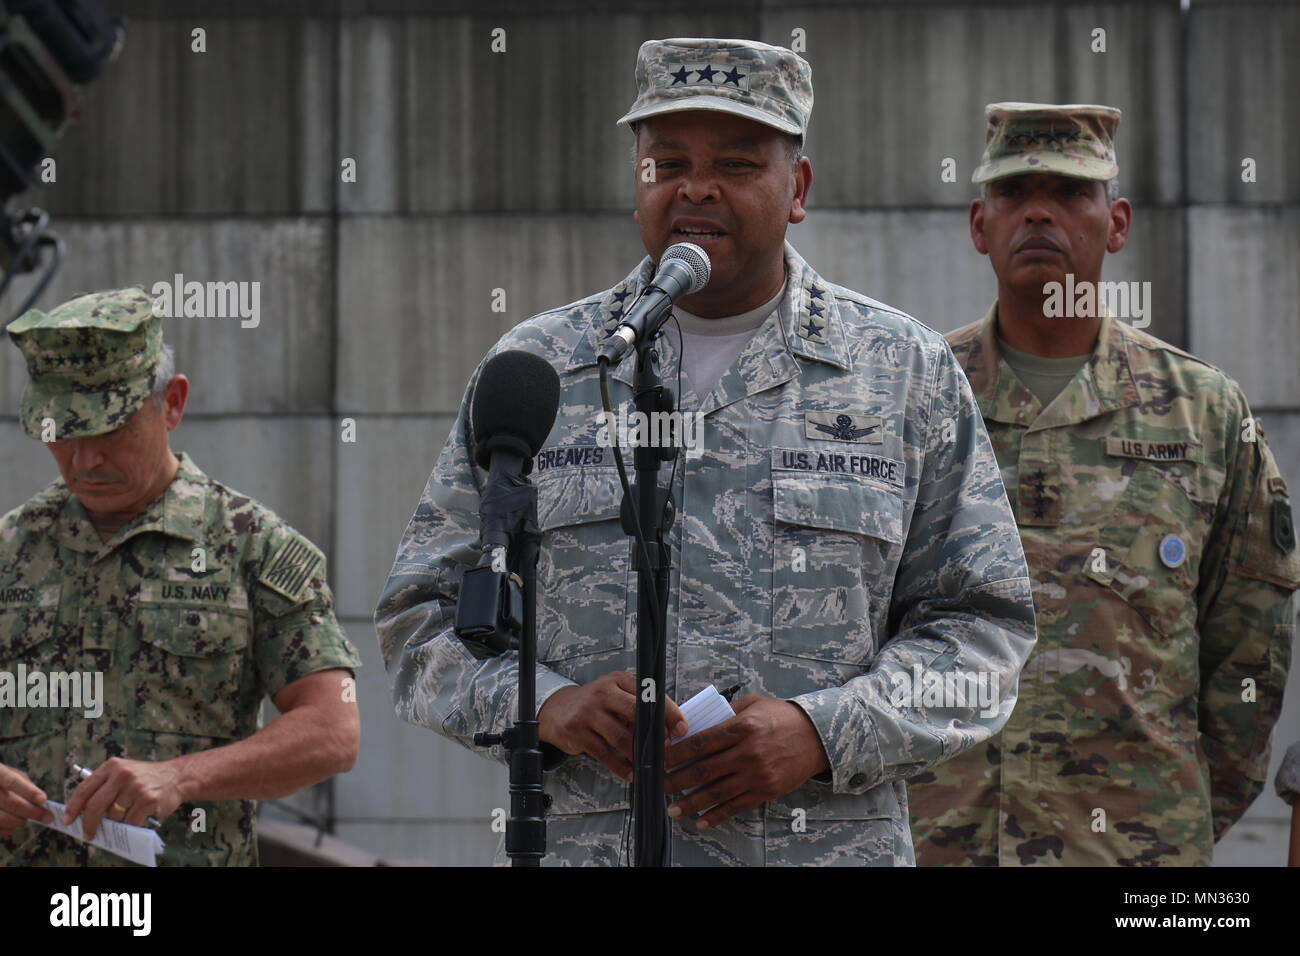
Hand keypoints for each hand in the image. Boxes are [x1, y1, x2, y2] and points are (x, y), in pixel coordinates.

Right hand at [0, 762, 53, 839]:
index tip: (43, 800)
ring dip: (17, 822)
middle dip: (31, 811)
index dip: (29, 791)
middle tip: (45, 817)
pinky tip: (10, 828)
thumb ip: (22, 781)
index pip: (12, 781)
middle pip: (10, 802)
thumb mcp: (5, 771)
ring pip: (1, 818)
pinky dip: (4, 831)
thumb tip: (39, 798)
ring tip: (24, 821)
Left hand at [62, 757, 185, 839]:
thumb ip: (105, 787)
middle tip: (88, 834)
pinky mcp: (147, 800)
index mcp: (112, 766)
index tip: (68, 820)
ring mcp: (136, 787)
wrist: (178, 776)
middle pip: (95, 806)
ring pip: (114, 816)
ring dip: (117, 821)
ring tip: (127, 815)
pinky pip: (130, 821)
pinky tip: (139, 817)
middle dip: (88, 824)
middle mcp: (122, 774)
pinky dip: (132, 824)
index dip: (73, 807)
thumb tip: (84, 813)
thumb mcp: (124, 772)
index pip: (85, 789)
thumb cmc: (147, 778)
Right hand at [538, 670, 686, 781]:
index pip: (649, 695)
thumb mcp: (615, 695)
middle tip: (666, 750)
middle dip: (655, 734)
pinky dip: (620, 767)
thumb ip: (638, 708)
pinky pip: (604, 754)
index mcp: (618, 680)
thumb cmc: (595, 705)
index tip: (682, 728)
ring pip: (620, 737)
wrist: (556, 710)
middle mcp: (603, 693)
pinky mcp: (577, 732)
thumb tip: (670, 729)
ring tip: (649, 765)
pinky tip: (630, 773)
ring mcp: (588, 712)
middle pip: (635, 713)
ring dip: (638, 754)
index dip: (668, 712)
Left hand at [663, 695, 829, 829]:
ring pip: (716, 793)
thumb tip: (694, 723)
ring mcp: (757, 774)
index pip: (699, 742)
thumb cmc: (782, 717)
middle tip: (658, 786)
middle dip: (676, 780)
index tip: (660, 758)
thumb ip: (725, 712)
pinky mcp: (766, 790)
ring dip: (691, 803)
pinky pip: (736, 806)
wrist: (817, 736)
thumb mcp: (753, 704)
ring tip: (672, 809)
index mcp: (741, 727)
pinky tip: (701, 821)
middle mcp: (748, 752)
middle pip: (703, 770)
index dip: (676, 752)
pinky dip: (716, 815)